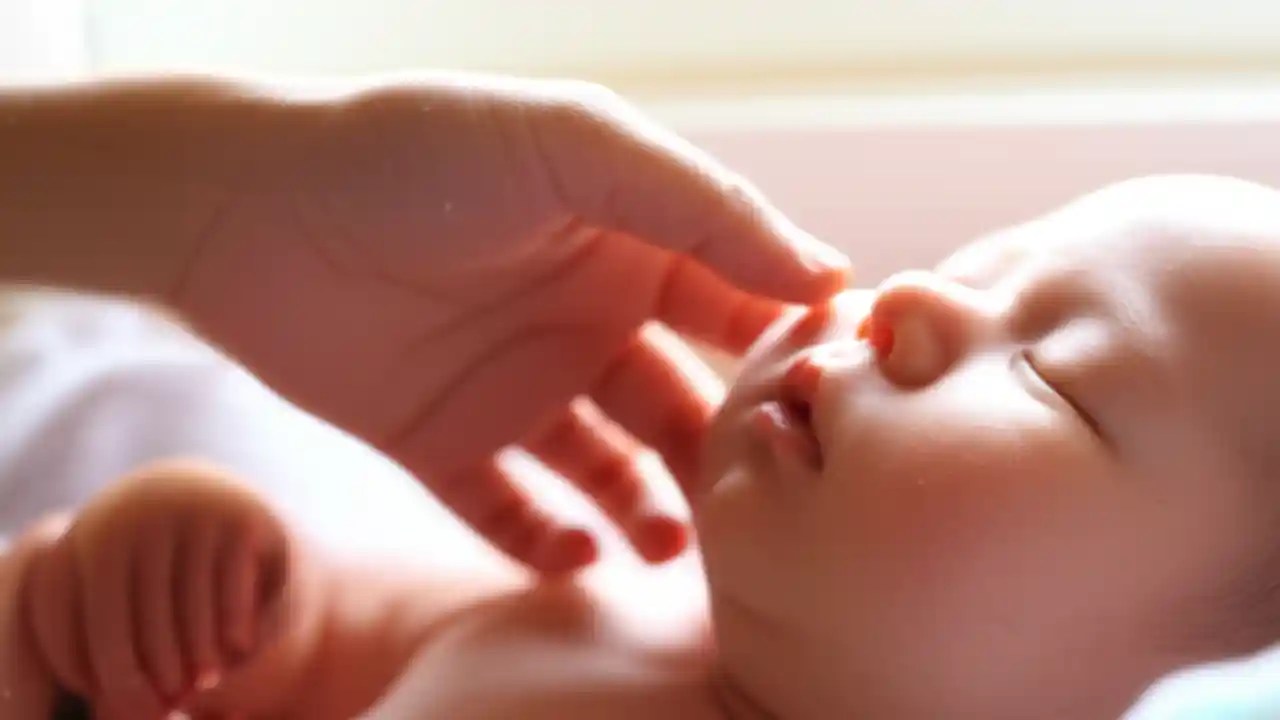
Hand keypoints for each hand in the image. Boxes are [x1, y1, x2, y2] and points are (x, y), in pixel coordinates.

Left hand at [172, 74, 848, 571]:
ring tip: (673, 545)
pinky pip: (508, 508)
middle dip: (722, 454)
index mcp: (624, 246)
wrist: (250, 205)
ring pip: (607, 469)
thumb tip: (820, 274)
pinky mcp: (442, 440)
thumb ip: (698, 204)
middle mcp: (580, 319)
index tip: (834, 403)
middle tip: (759, 504)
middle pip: (679, 405)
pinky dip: (546, 541)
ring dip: (646, 512)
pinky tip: (578, 554)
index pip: (734, 307)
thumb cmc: (415, 152)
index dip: (784, 351)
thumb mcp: (575, 146)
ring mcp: (513, 385)